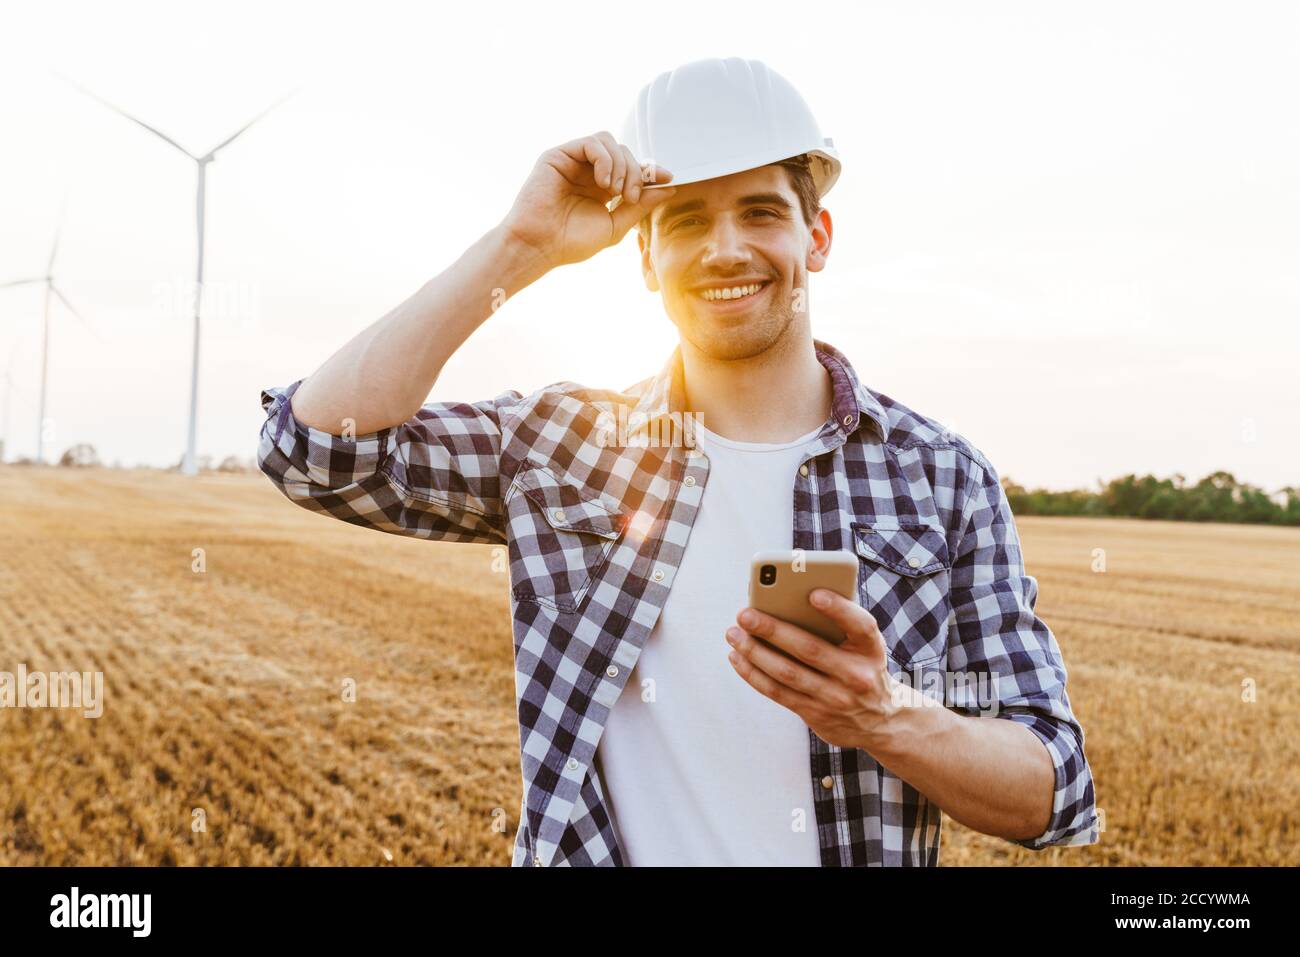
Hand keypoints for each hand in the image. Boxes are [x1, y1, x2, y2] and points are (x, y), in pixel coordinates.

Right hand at [500, 131, 677, 271]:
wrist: (539, 246)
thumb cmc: (571, 242)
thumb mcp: (614, 226)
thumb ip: (639, 206)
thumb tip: (668, 188)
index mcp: (601, 188)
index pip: (631, 167)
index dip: (651, 170)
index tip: (669, 178)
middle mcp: (588, 171)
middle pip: (624, 152)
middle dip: (635, 171)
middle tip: (630, 196)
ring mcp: (573, 161)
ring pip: (609, 141)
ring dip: (621, 165)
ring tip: (615, 191)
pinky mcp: (559, 155)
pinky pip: (591, 142)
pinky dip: (604, 159)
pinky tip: (603, 183)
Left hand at [724, 588, 914, 751]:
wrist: (880, 721)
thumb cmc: (862, 666)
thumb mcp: (864, 646)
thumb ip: (839, 624)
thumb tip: (788, 600)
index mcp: (872, 649)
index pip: (861, 625)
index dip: (839, 609)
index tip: (813, 593)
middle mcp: (856, 676)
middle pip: (810, 649)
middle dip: (773, 630)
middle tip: (744, 613)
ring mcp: (835, 698)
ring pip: (787, 674)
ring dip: (755, 652)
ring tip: (733, 633)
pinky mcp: (816, 715)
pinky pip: (778, 693)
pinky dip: (753, 674)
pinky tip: (737, 657)